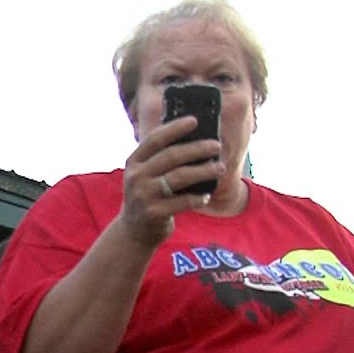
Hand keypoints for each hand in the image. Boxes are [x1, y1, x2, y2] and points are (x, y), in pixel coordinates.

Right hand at [120, 115, 224, 247]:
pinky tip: (207, 196)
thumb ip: (160, 159)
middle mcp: (136, 176)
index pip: (155, 139)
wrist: (133, 231)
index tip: (195, 120)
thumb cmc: (147, 197)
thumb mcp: (144, 175)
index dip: (175, 128)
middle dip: (197, 149)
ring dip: (203, 171)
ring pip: (178, 177)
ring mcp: (143, 195)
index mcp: (134, 162)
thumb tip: (194, 140)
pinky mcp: (153, 213)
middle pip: (171, 156)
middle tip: (216, 146)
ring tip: (220, 168)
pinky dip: (197, 198)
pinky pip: (181, 202)